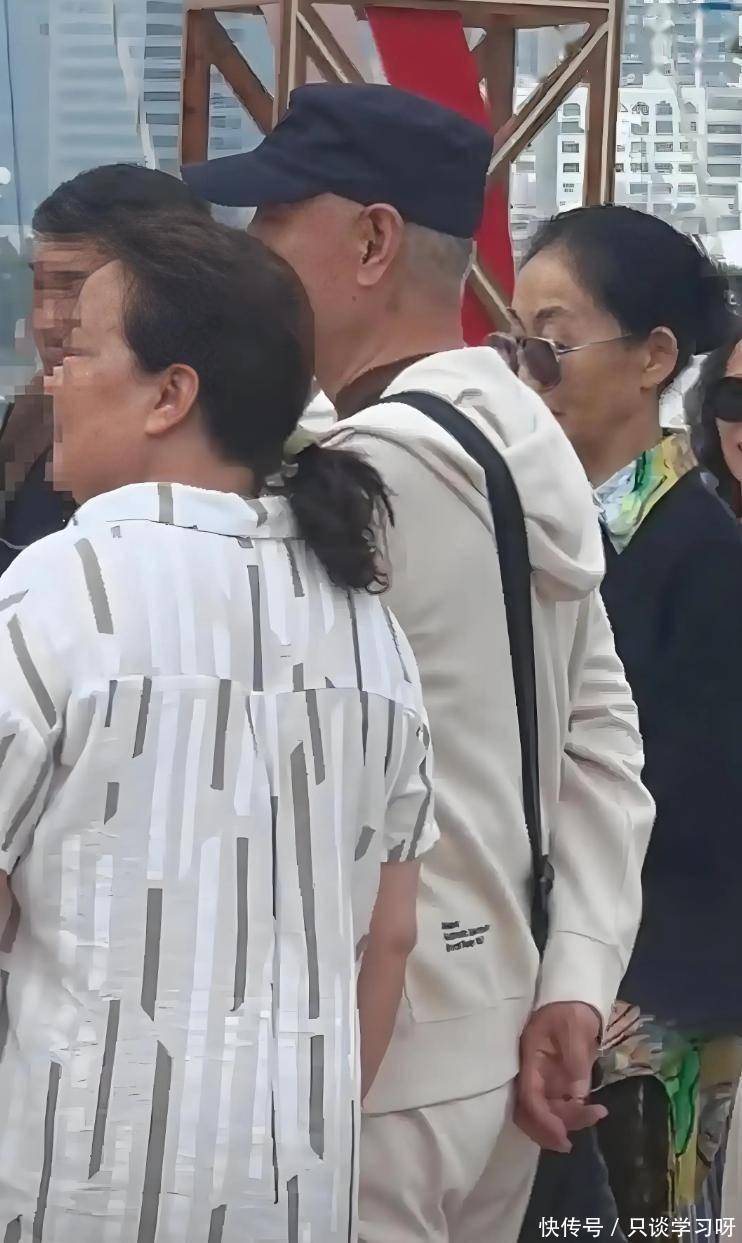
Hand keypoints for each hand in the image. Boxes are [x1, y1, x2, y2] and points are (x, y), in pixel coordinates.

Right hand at [515, 1001, 605, 1153]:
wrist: (574, 1001)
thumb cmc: (571, 1010)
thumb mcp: (575, 1027)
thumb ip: (576, 1059)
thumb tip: (578, 1094)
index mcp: (529, 1057)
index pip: (529, 1096)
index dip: (542, 1119)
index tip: (562, 1135)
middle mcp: (531, 1073)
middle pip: (530, 1111)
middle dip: (548, 1130)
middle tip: (571, 1142)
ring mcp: (542, 1079)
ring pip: (544, 1113)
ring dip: (564, 1123)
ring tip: (596, 1115)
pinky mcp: (554, 1083)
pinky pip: (557, 1107)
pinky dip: (572, 1116)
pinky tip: (593, 1112)